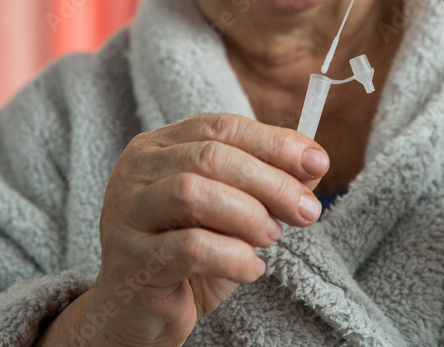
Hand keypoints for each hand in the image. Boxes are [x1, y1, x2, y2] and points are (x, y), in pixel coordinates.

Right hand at [88, 113, 327, 346]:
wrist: (140, 315)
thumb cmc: (188, 258)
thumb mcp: (232, 214)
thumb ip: (266, 184)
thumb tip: (313, 162)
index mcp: (158, 147)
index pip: (221, 128)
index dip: (274, 142)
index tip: (318, 162)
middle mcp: (135, 172)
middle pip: (210, 157)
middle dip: (270, 181)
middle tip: (306, 210)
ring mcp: (125, 214)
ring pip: (192, 193)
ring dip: (247, 215)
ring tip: (271, 237)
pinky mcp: (128, 260)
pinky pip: (188, 248)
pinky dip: (231, 256)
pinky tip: (251, 268)